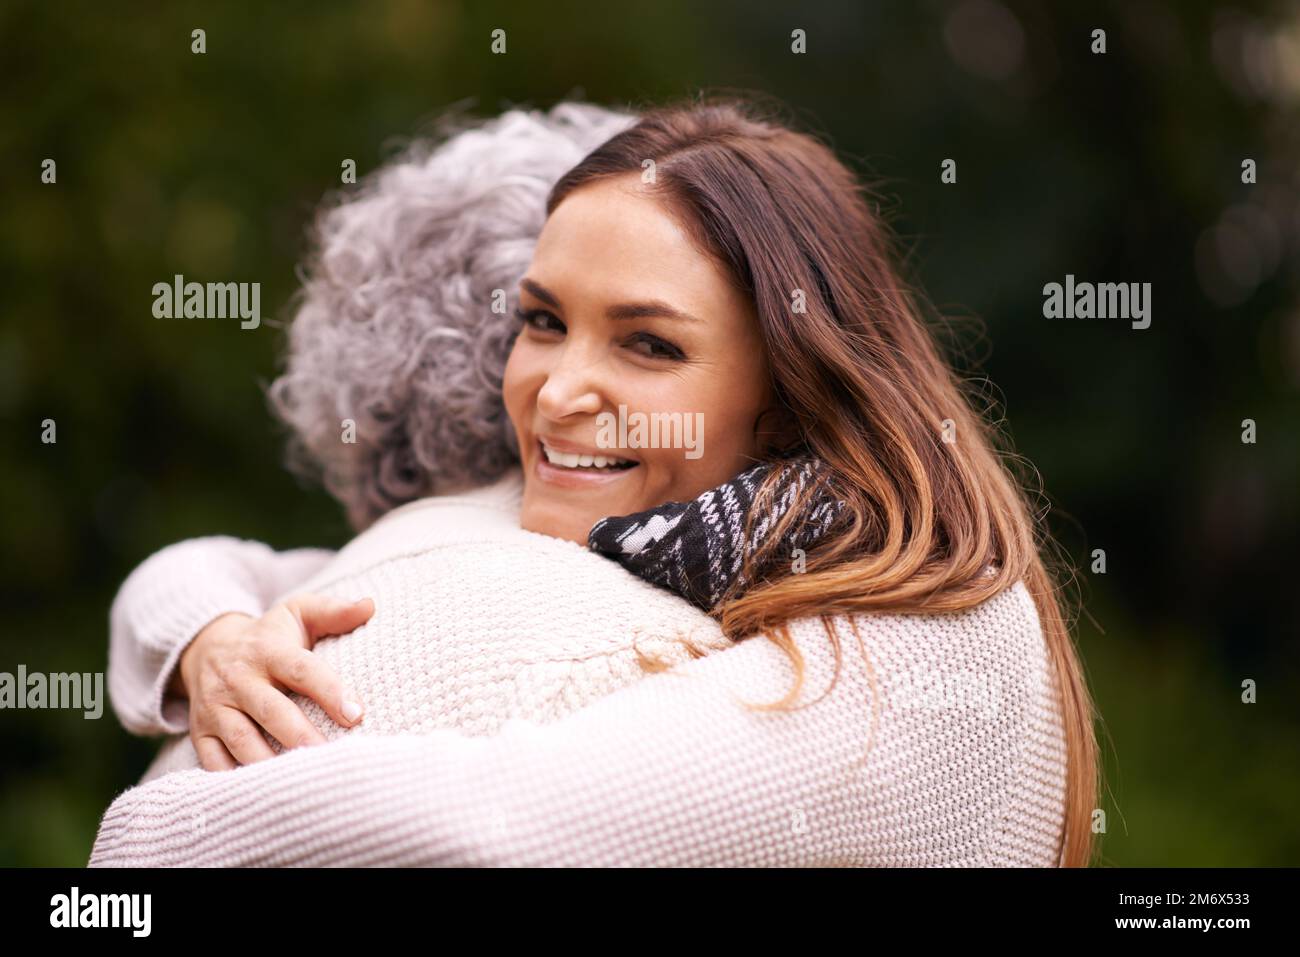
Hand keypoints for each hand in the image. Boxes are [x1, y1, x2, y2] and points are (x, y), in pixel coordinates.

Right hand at [174, 594, 374, 769]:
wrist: (206, 647)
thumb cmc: (269, 636)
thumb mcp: (298, 613)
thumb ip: (334, 611)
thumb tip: (371, 605)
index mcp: (269, 650)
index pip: (302, 670)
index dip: (330, 691)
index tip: (357, 714)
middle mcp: (239, 679)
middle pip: (271, 710)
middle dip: (299, 736)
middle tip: (330, 758)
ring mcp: (216, 707)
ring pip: (241, 739)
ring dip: (268, 762)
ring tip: (299, 782)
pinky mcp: (201, 732)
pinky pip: (212, 760)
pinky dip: (232, 779)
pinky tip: (260, 794)